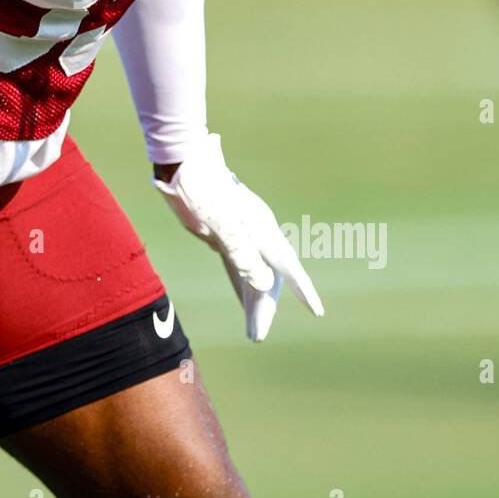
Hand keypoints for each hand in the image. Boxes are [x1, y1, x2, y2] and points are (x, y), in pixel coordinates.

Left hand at [153, 134, 323, 341]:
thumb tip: (264, 286)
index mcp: (260, 228)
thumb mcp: (220, 226)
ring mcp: (242, 231)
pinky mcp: (226, 232)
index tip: (318, 311)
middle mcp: (255, 230)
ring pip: (255, 272)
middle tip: (256, 336)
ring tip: (254, 331)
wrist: (180, 161)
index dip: (303, 289)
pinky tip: (244, 300)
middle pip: (269, 274)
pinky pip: (240, 267)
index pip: (288, 265)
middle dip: (265, 307)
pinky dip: (243, 287)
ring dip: (254, 301)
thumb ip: (243, 255)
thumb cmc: (199, 189)